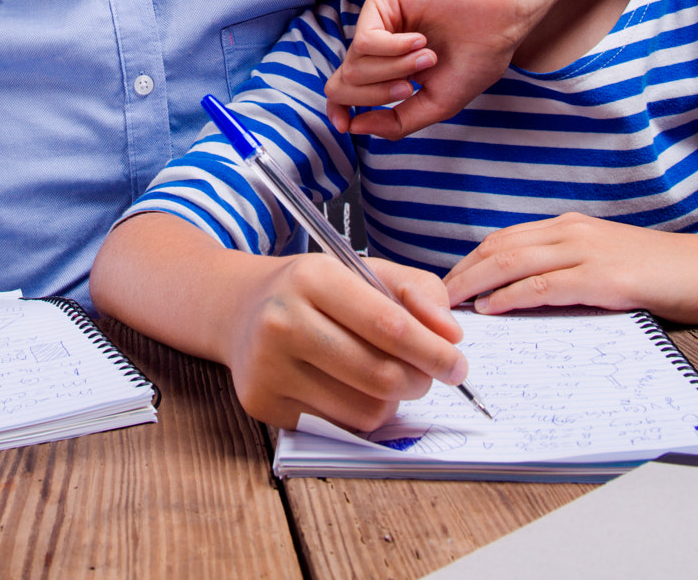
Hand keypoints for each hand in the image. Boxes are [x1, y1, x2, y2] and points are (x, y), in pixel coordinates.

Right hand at [221, 253, 468, 431]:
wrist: (240, 308)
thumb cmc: (315, 291)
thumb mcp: (364, 270)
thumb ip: (418, 291)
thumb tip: (451, 335)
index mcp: (312, 277)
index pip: (390, 325)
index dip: (435, 351)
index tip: (457, 364)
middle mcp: (282, 321)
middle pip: (381, 376)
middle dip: (419, 381)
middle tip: (427, 375)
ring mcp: (268, 367)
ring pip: (365, 410)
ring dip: (391, 401)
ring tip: (384, 378)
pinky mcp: (263, 403)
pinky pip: (338, 427)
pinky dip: (357, 413)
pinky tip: (347, 388)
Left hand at [326, 0, 557, 138]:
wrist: (500, 16)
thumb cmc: (476, 57)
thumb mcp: (437, 103)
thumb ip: (397, 121)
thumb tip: (354, 126)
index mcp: (388, 72)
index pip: (345, 93)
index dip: (338, 111)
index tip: (346, 125)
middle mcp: (377, 49)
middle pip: (344, 84)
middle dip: (376, 95)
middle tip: (410, 87)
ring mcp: (377, 24)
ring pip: (354, 65)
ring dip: (394, 70)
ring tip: (429, 57)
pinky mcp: (381, 2)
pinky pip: (365, 41)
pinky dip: (393, 49)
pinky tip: (420, 41)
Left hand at [443, 213, 697, 325]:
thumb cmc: (664, 274)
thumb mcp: (606, 264)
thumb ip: (567, 272)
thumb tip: (521, 296)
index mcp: (570, 227)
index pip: (503, 241)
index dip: (468, 263)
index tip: (443, 287)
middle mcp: (572, 231)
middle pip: (497, 248)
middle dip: (459, 274)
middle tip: (430, 300)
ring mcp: (588, 252)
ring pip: (512, 262)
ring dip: (474, 284)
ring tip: (448, 307)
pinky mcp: (604, 278)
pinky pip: (545, 285)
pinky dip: (512, 296)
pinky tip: (492, 309)